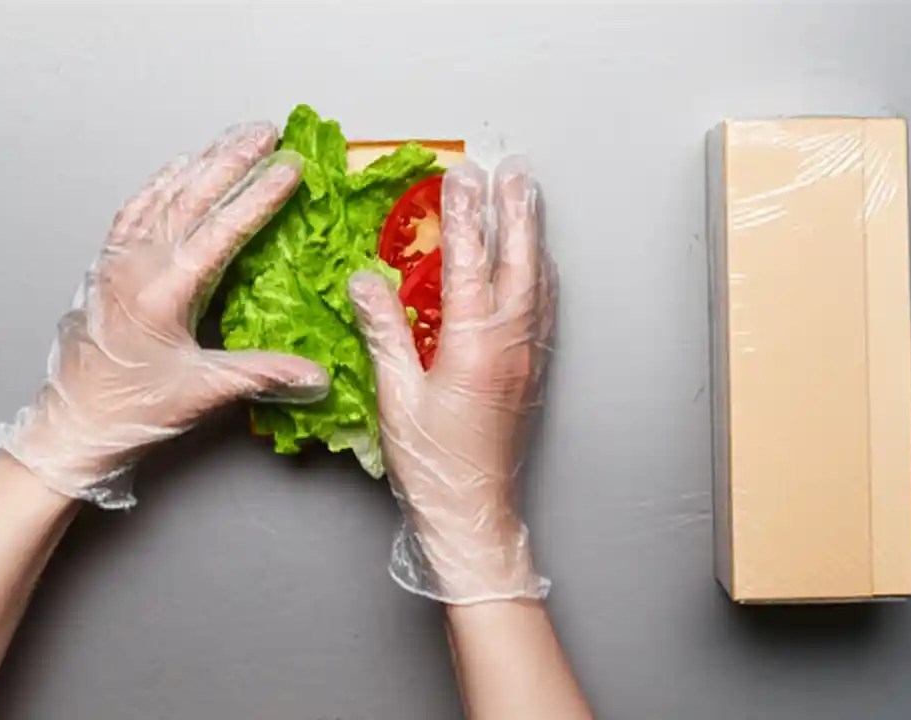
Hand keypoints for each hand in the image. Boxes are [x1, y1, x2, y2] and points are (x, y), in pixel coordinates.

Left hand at [0, 123, 327, 508]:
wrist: (71, 426)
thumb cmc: (130, 411)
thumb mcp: (202, 392)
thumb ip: (263, 374)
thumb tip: (317, 374)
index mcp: (160, 292)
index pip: (219, 231)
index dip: (259, 197)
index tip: (289, 167)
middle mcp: (134, 267)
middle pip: (189, 198)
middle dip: (232, 160)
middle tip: (268, 132)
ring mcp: (115, 262)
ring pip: (162, 197)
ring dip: (201, 163)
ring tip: (234, 139)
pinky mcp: (105, 267)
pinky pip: (134, 211)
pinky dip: (161, 184)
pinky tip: (178, 169)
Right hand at [350, 158, 554, 603]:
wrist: (474, 512)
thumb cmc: (432, 463)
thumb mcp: (395, 396)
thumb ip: (384, 332)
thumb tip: (365, 281)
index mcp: (475, 343)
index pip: (469, 261)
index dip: (464, 214)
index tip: (461, 175)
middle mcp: (512, 342)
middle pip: (519, 260)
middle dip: (515, 210)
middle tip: (514, 170)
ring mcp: (529, 356)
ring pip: (539, 281)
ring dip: (533, 236)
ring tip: (529, 200)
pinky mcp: (534, 372)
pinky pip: (544, 309)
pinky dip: (541, 275)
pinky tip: (538, 265)